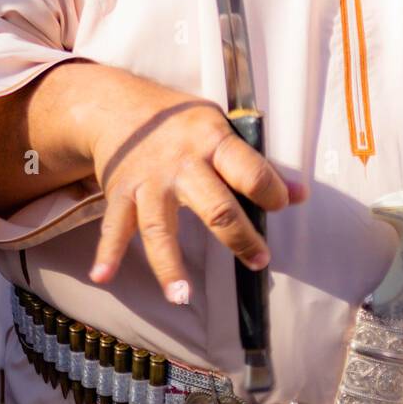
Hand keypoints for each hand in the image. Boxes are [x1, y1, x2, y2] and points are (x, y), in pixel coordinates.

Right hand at [85, 77, 307, 302]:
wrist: (119, 106)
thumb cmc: (182, 123)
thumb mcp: (222, 129)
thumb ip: (256, 164)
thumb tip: (301, 194)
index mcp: (213, 140)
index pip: (249, 169)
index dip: (271, 190)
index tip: (285, 205)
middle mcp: (181, 163)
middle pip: (215, 205)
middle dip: (239, 237)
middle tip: (259, 261)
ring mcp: (149, 181)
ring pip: (161, 228)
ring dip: (169, 264)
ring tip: (181, 297)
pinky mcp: (121, 193)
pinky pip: (115, 227)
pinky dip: (106, 252)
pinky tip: (102, 276)